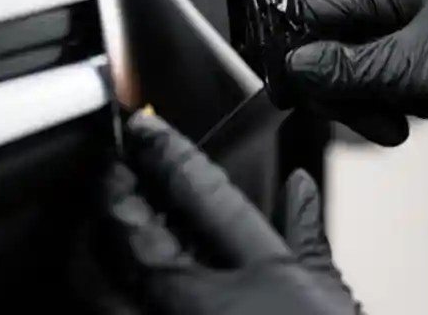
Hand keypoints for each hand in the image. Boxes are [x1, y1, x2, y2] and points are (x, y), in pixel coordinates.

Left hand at [103, 112, 360, 314]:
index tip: (143, 131)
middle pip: (138, 234)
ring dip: (95, 247)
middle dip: (114, 192)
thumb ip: (310, 236)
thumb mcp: (332, 298)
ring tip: (94, 224)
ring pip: (106, 285)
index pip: (202, 193)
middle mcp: (209, 306)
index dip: (164, 153)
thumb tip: (300, 187)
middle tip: (107, 167)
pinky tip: (108, 282)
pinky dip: (107, 297)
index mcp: (266, 274)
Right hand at [281, 0, 427, 156]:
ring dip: (358, 108)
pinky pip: (364, 90)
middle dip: (336, 89)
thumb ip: (351, 67)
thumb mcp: (418, 70)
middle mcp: (388, 6)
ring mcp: (395, 39)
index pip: (316, 7)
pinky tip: (400, 127)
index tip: (287, 85)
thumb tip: (293, 64)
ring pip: (340, 75)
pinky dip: (374, 113)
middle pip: (323, 46)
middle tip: (368, 116)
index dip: (295, 45)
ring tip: (393, 128)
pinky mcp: (403, 68)